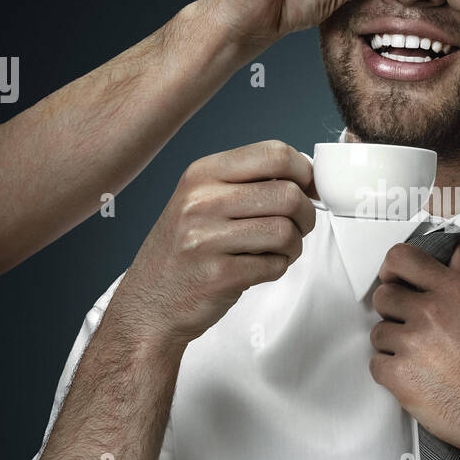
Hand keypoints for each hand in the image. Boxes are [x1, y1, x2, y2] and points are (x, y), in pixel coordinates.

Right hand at [108, 140, 316, 352]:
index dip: (305, 172)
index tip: (310, 189)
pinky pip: (275, 265)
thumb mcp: (202, 201)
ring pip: (286, 231)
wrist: (149, 305)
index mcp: (202, 173)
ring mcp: (207, 239)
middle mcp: (201, 201)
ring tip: (275, 252)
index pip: (275, 154)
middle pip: (288, 194)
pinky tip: (257, 269)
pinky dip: (277, 269)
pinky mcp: (218, 275)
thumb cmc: (184, 252)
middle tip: (298, 228)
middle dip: (306, 215)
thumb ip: (247, 183)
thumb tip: (308, 175)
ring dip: (293, 246)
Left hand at [369, 239, 459, 459]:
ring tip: (424, 361)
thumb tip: (453, 255)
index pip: (400, 258)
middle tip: (415, 332)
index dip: (391, 271)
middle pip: (382, 296)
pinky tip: (418, 379)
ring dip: (393, 346)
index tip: (394, 282)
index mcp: (452, 291)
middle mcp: (430, 312)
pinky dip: (391, 374)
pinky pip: (376, 364)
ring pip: (378, 333)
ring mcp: (412, 343)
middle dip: (393, 313)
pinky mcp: (398, 375)